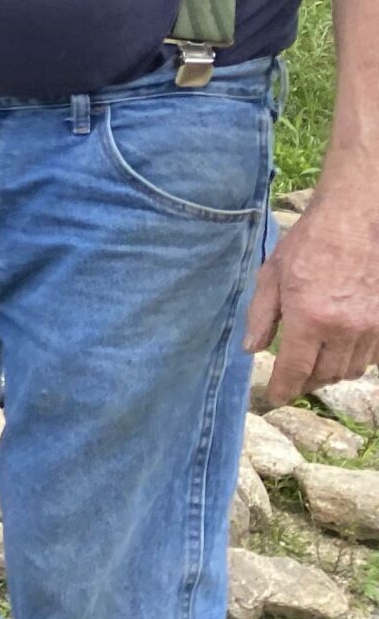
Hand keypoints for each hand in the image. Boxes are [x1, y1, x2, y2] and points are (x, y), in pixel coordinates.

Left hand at [246, 177, 378, 402]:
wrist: (355, 220)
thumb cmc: (309, 244)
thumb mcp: (272, 275)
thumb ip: (260, 315)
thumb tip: (251, 349)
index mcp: (310, 319)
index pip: (296, 370)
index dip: (284, 389)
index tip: (275, 397)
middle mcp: (344, 329)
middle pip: (325, 376)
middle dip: (305, 382)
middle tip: (292, 379)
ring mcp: (372, 327)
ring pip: (351, 369)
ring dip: (331, 372)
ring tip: (315, 364)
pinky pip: (373, 357)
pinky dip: (356, 359)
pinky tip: (341, 348)